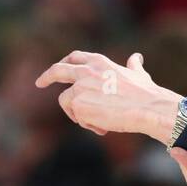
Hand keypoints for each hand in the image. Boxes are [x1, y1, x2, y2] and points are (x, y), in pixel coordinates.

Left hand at [35, 50, 180, 140]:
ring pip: (67, 102)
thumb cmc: (146, 94)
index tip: (57, 69)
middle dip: (46, 76)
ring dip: (79, 114)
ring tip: (100, 123)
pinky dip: (89, 125)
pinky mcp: (78, 106)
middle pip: (58, 71)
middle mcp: (86, 72)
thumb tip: (136, 57)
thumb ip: (133, 66)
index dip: (64, 63)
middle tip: (39, 83)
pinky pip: (77, 119)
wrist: (147, 108)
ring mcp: (79, 88)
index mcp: (99, 62)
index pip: (75, 57)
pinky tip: (104, 127)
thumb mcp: (138, 74)